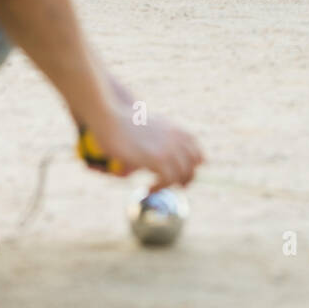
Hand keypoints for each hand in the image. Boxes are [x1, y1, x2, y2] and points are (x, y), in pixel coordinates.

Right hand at [87, 95, 203, 189]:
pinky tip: (148, 189)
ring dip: (171, 185)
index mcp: (176, 130)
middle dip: (185, 179)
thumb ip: (160, 139)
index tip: (182, 176)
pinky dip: (160, 188)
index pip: (197, 153)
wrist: (110, 118)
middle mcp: (176, 138)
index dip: (192, 167)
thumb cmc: (124, 124)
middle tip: (171, 186)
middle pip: (194, 166)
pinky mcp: (157, 158)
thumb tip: (164, 158)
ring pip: (183, 175)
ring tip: (155, 186)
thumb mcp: (149, 127)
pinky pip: (169, 180)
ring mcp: (168, 148)